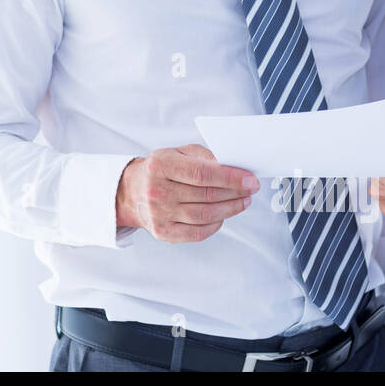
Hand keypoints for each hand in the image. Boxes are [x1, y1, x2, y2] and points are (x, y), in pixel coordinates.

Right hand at [115, 144, 257, 242]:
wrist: (133, 192)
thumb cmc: (162, 169)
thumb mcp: (179, 153)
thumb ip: (205, 157)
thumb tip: (235, 168)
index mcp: (160, 165)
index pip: (202, 173)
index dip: (230, 178)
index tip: (250, 180)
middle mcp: (157, 190)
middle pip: (206, 195)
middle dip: (235, 193)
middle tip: (251, 190)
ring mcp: (159, 214)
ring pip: (205, 215)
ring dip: (230, 209)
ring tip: (242, 201)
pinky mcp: (163, 232)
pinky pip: (198, 232)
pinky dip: (216, 224)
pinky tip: (224, 215)